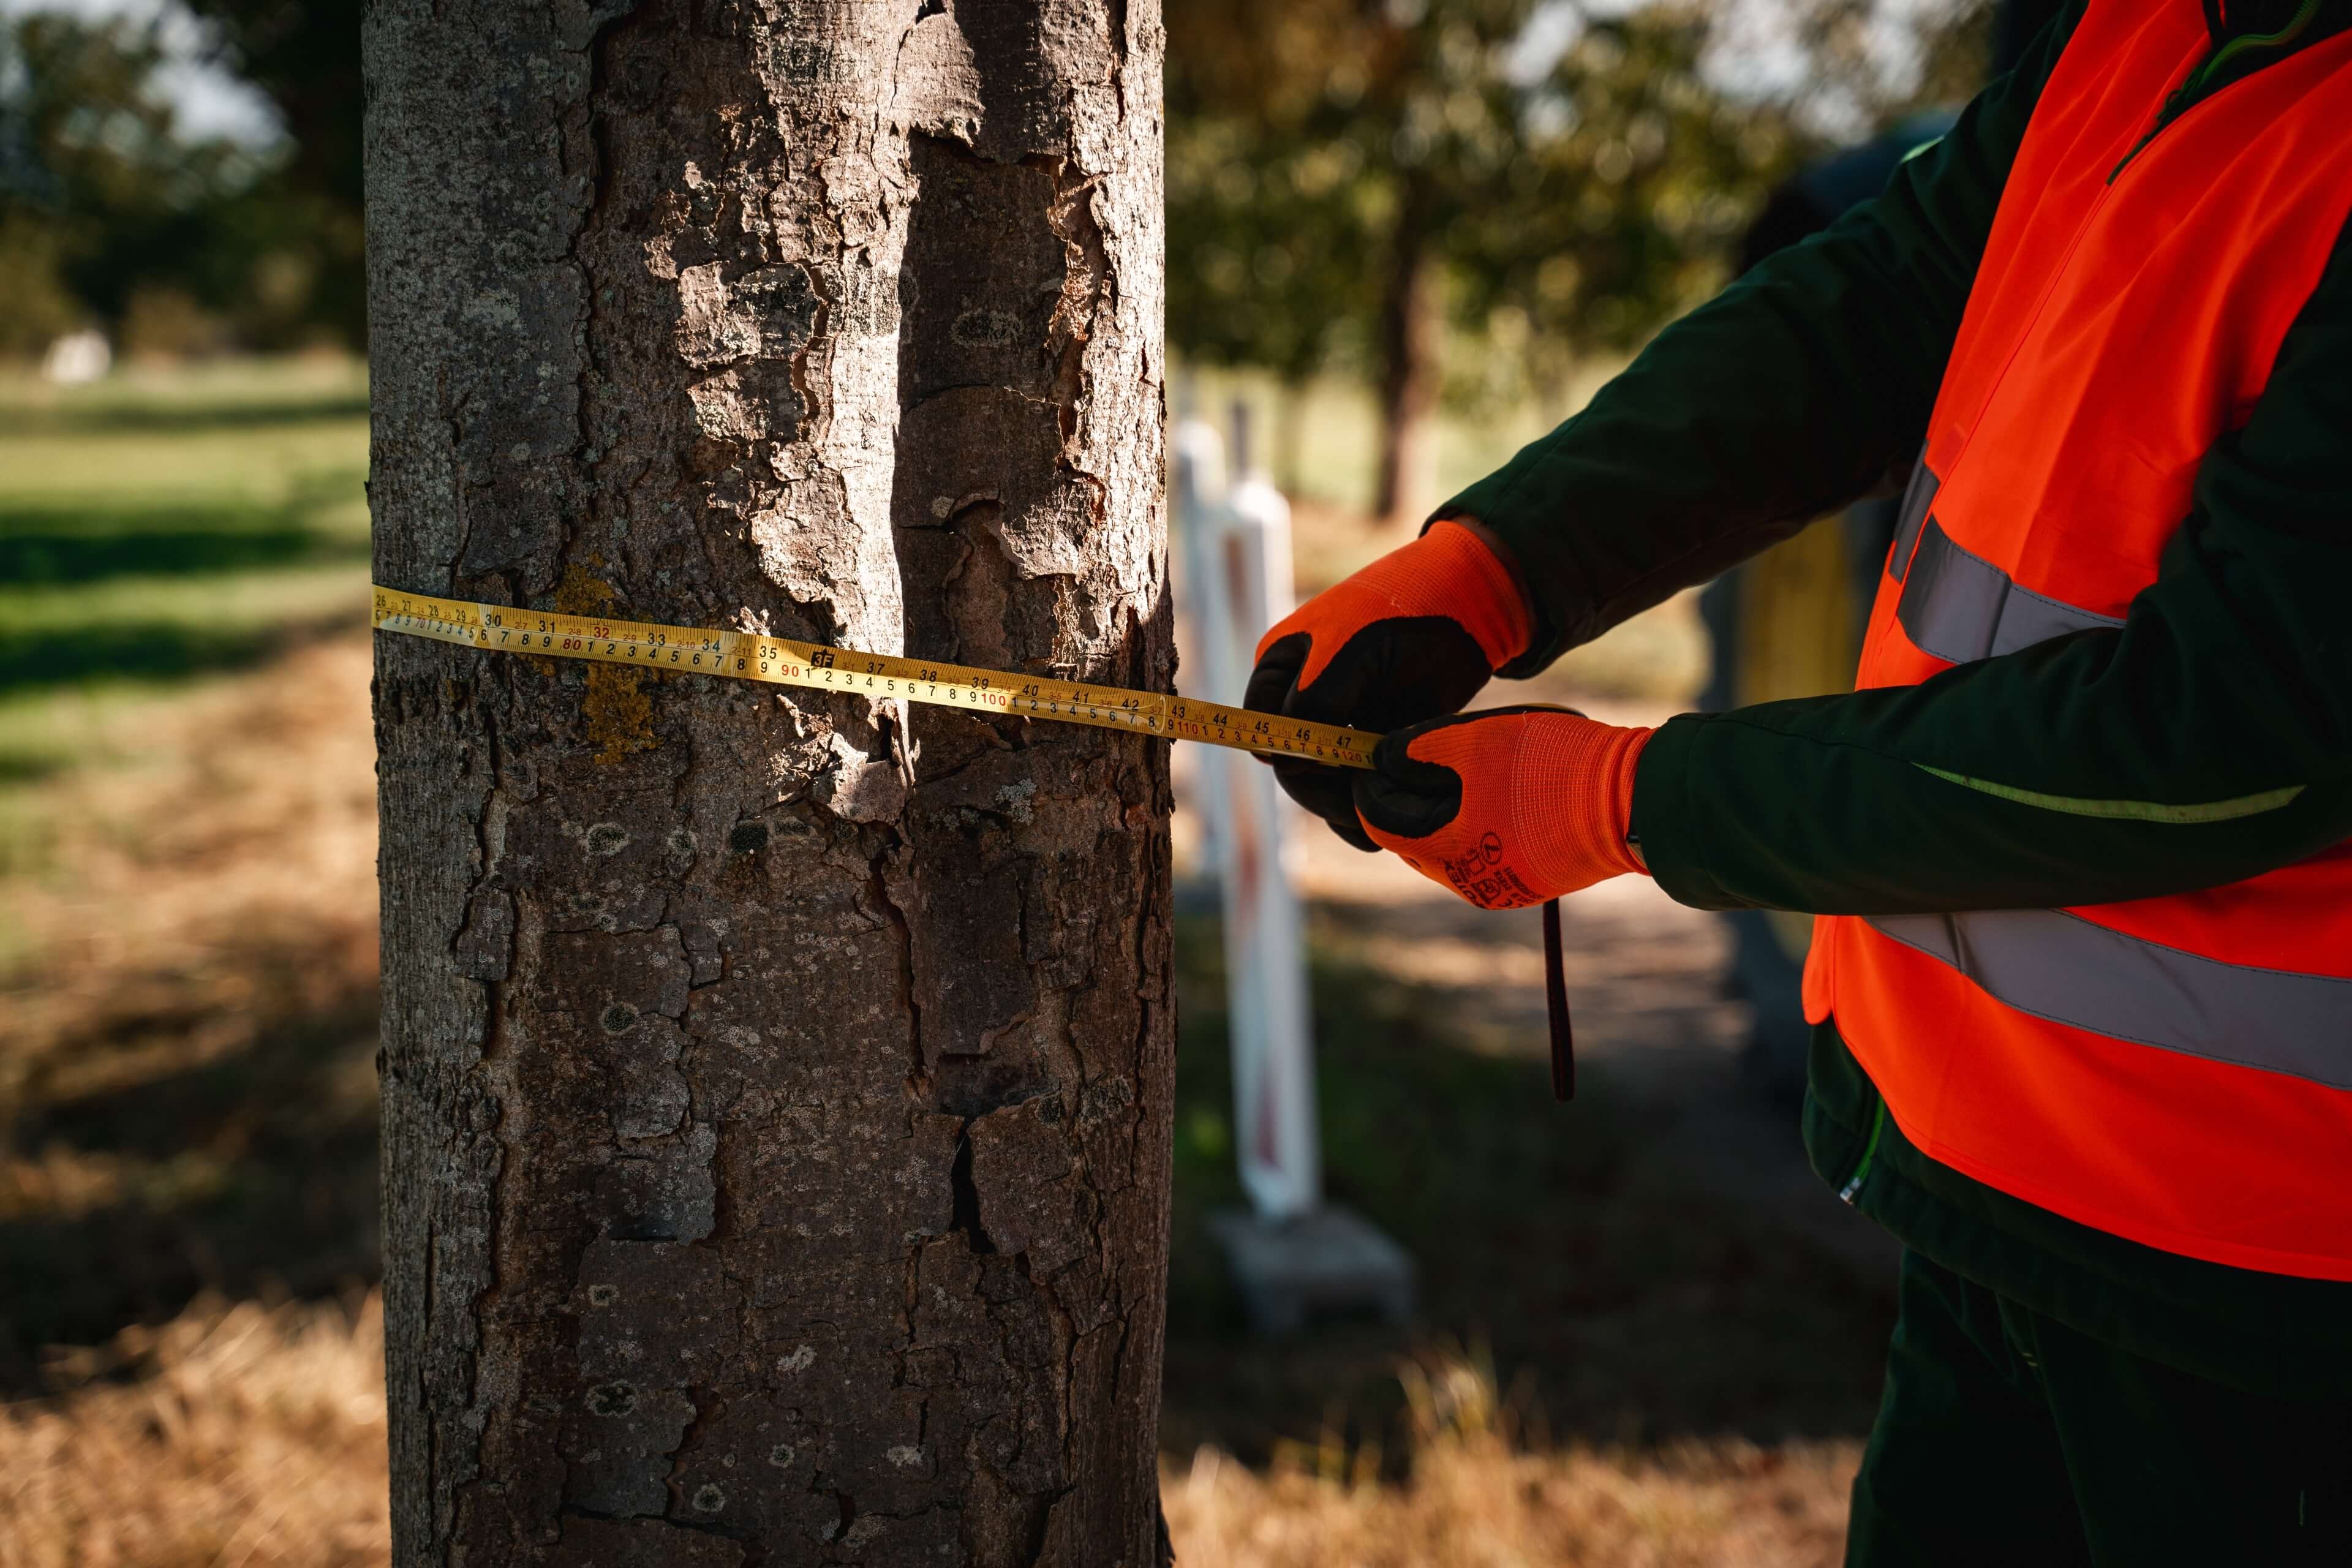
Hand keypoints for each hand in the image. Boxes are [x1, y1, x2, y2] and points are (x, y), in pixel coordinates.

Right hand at [1246, 519, 1531, 848]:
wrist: (1467, 607)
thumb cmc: (1395, 610)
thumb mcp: (1346, 646)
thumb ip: (1313, 700)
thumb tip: (1283, 763)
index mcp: (1280, 671)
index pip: (1261, 729)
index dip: (1284, 755)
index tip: (1319, 771)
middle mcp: (1304, 702)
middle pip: (1294, 767)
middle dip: (1320, 791)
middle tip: (1356, 809)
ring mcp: (1342, 726)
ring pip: (1326, 786)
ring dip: (1345, 809)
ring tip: (1375, 827)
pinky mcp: (1378, 745)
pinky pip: (1360, 789)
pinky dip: (1368, 810)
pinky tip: (1380, 829)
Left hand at [1352, 706, 1653, 908]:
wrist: (1634, 803)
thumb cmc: (1552, 767)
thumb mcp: (1475, 742)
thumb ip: (1419, 750)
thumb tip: (1383, 757)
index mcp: (1446, 852)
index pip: (1380, 821)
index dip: (1375, 783)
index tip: (1382, 750)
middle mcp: (1470, 884)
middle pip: (1413, 839)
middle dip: (1408, 800)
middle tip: (1422, 756)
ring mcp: (1505, 888)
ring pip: (1451, 849)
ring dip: (1445, 813)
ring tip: (1464, 770)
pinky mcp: (1535, 883)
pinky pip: (1488, 856)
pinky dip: (1479, 827)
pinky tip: (1497, 794)